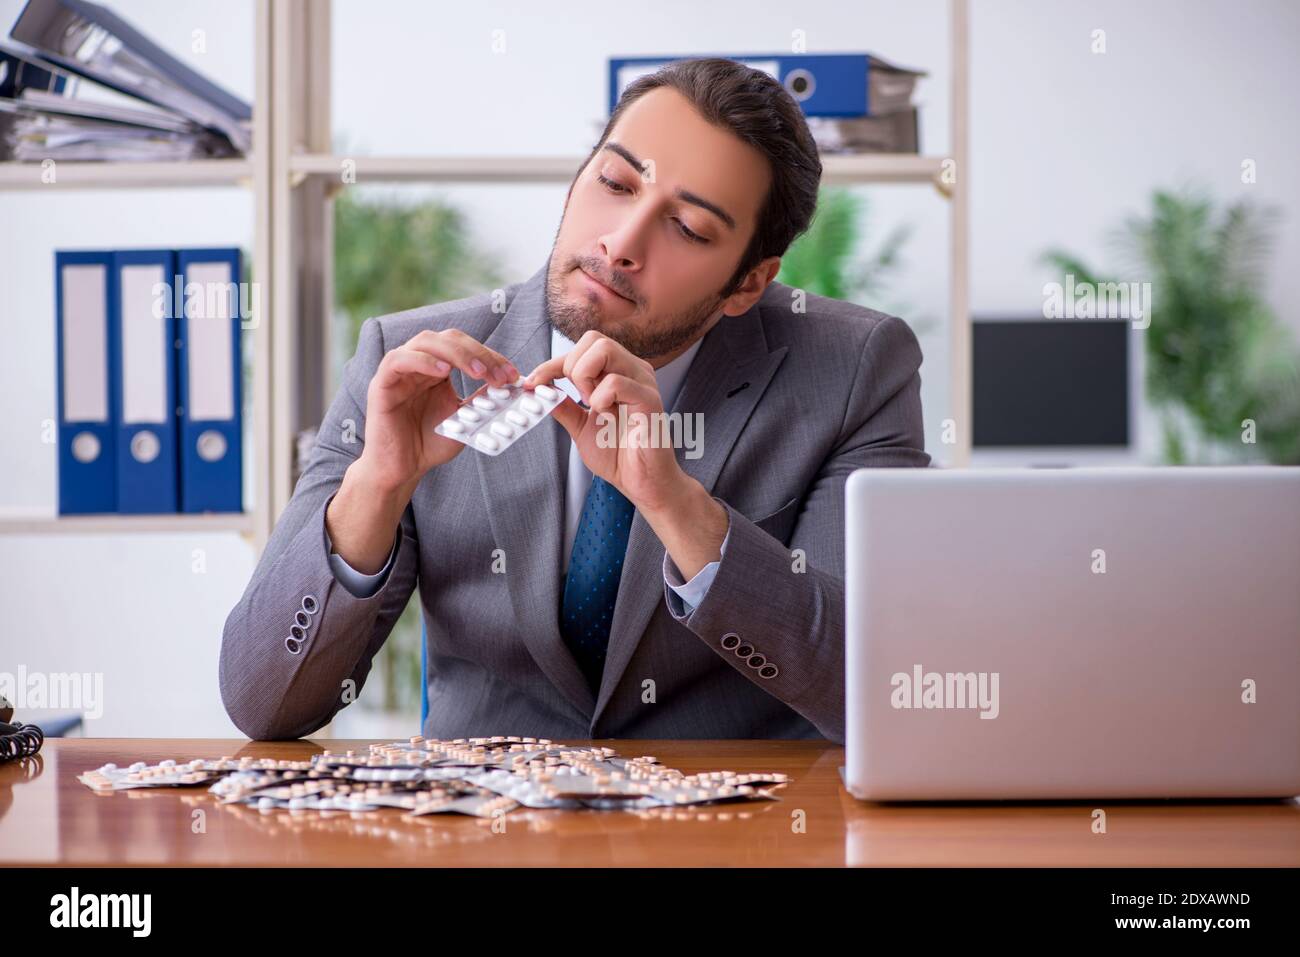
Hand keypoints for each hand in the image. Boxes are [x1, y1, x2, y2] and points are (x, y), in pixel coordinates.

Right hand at [356, 329, 519, 493]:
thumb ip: (481, 401)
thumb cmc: (429, 445)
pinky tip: (443, 372)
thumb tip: (508, 386)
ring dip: (456, 353)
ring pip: (426, 341)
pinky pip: (398, 360)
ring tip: (478, 372)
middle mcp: (418, 364)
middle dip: (478, 353)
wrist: (402, 469)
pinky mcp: (381, 383)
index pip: (465, 348)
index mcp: (437, 369)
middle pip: (449, 339)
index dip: (491, 357)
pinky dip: (423, 361)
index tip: (512, 375)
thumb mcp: (464, 420)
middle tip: (499, 375)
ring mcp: (399, 371)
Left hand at [525, 331, 688, 511]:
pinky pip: (616, 382)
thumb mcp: (580, 427)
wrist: (641, 482)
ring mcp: (643, 382)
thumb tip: (540, 389)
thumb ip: (564, 406)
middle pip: (593, 339)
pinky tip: (606, 416)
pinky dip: (600, 399)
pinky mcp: (649, 399)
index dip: (552, 363)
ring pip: (605, 350)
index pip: (583, 348)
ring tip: (593, 406)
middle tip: (577, 398)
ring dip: (586, 378)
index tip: (533, 382)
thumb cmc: (618, 455)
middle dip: (571, 367)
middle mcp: (633, 370)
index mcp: (619, 372)